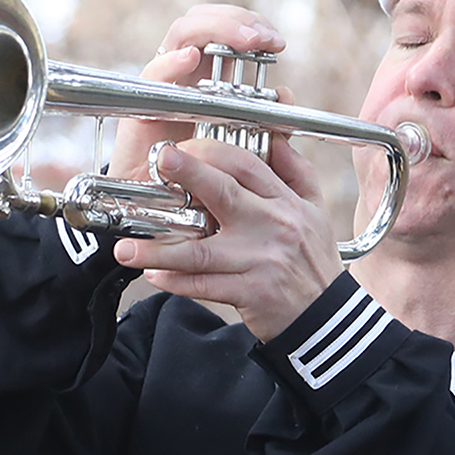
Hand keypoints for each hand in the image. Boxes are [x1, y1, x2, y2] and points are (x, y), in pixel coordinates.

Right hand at [108, 4, 285, 181]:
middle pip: (202, 20)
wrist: (160, 198)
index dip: (249, 24)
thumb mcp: (241, 143)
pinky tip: (191, 58)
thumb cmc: (198, 168)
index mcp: (205, 71)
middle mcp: (183, 70)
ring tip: (246, 42)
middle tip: (264, 39)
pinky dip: (172, 62)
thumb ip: (267, 120)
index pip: (222, 27)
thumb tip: (285, 93)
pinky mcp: (142, 103)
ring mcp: (162, 82)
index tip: (276, 42)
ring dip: (215, 30)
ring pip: (180, 34)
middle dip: (236, 20)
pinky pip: (153, 73)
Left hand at [112, 134, 342, 342]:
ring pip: (201, 252)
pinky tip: (153, 276)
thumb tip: (276, 137)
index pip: (247, 165)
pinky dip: (176, 282)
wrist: (328, 317)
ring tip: (126, 248)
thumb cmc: (314, 262)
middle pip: (225, 194)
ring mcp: (260, 261)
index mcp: (286, 202)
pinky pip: (204, 286)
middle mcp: (273, 226)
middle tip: (159, 160)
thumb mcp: (316, 211)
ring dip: (160, 250)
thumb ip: (297, 172)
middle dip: (189, 175)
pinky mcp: (251, 293)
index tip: (180, 147)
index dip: (212, 151)